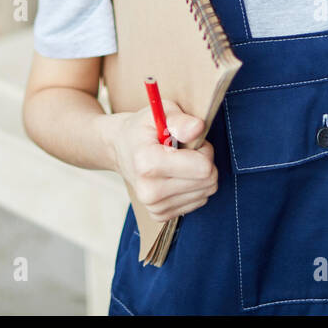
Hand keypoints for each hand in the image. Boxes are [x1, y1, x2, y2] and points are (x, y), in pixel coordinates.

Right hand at [107, 100, 217, 221]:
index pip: (203, 167)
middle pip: (208, 182)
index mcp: (147, 164)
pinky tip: (176, 176)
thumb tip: (198, 128)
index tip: (190, 141)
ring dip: (199, 175)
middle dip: (204, 162)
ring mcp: (154, 206)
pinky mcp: (160, 215)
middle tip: (186, 150)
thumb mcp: (160, 112)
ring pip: (206, 193)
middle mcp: (149, 191)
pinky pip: (198, 202)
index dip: (204, 149)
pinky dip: (193, 187)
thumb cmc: (143, 128)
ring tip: (179, 162)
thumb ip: (180, 120)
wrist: (120, 148)